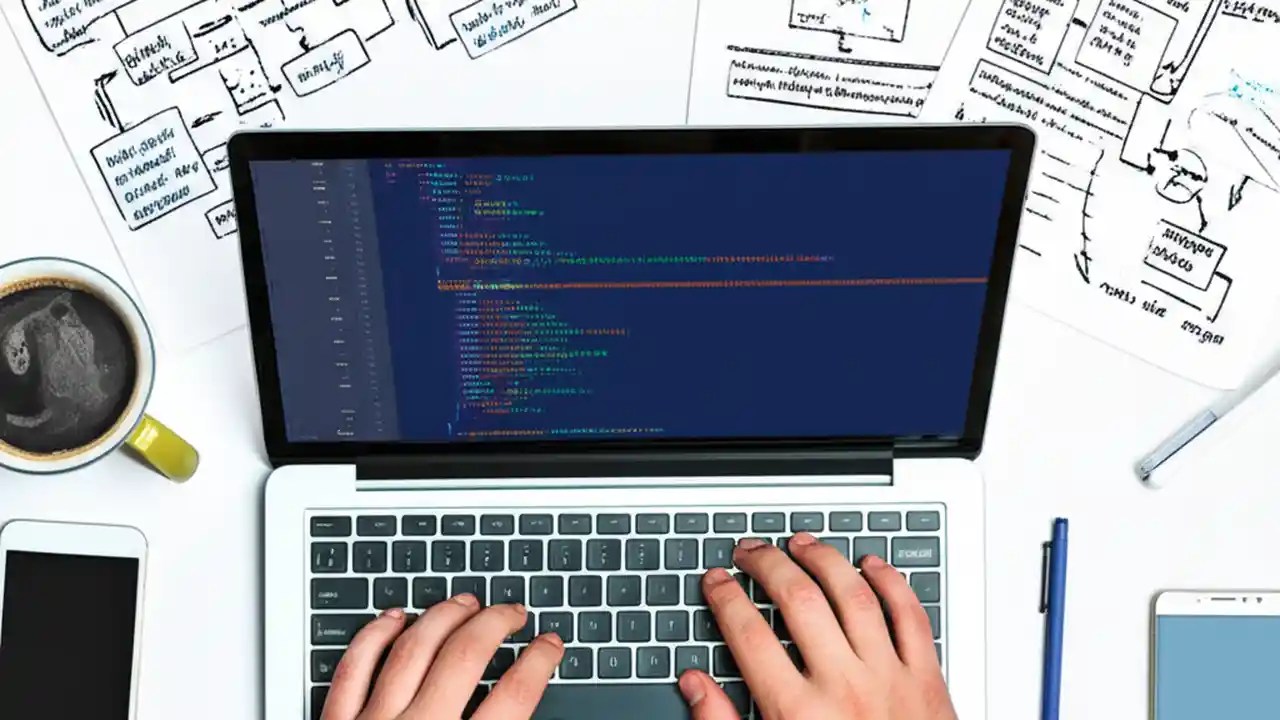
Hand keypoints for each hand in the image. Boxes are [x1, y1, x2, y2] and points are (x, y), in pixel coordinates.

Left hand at [321, 595, 562, 719]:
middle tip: (514, 613)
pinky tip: (394, 619)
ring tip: (466, 603)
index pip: (514, 697)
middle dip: (496, 624)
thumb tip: (520, 717)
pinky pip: (354, 668)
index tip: (550, 646)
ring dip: (443, 617)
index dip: (539, 663)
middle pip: (465, 657)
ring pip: (412, 648)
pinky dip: (374, 636)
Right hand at [679, 533, 956, 719]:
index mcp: (797, 714)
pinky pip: (911, 617)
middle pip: (797, 601)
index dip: (725, 599)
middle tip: (749, 552)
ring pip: (854, 596)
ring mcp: (889, 680)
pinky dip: (892, 583)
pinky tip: (871, 565)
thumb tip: (694, 685)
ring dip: (824, 560)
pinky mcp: (927, 681)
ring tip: (801, 544)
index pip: (748, 636)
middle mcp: (843, 689)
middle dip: (766, 565)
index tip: (715, 582)